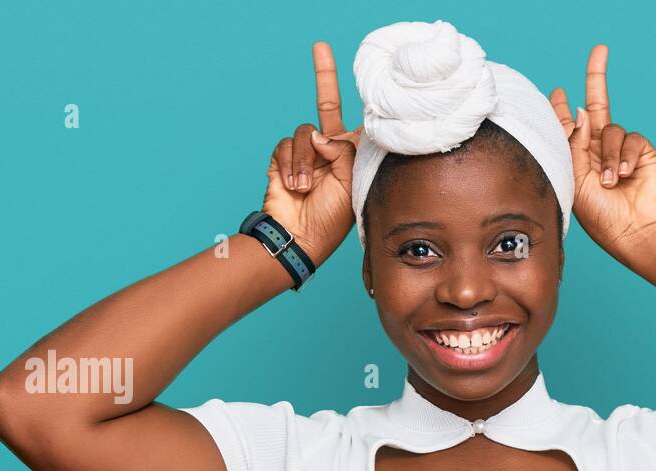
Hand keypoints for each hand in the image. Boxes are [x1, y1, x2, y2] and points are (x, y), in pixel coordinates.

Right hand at [263, 42, 361, 266]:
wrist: (299, 237)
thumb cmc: (331, 219)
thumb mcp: (351, 184)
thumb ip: (344, 152)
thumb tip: (320, 133)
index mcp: (352, 158)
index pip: (360, 127)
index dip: (366, 108)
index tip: (374, 82)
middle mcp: (329, 151)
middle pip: (327, 105)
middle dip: (324, 75)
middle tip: (320, 47)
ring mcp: (305, 154)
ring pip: (305, 132)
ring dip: (304, 161)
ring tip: (304, 187)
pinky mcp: (282, 159)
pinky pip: (285, 144)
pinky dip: (288, 165)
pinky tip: (292, 185)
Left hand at [550, 45, 655, 261]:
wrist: (635, 232)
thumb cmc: (602, 218)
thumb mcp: (576, 182)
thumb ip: (574, 146)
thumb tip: (581, 111)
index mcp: (580, 161)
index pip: (571, 127)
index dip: (563, 109)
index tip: (557, 93)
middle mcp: (601, 152)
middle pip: (598, 106)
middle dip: (597, 77)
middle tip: (600, 50)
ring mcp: (623, 151)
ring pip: (611, 129)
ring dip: (608, 156)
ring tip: (610, 182)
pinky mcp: (643, 152)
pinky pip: (630, 138)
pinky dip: (624, 156)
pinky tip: (623, 176)